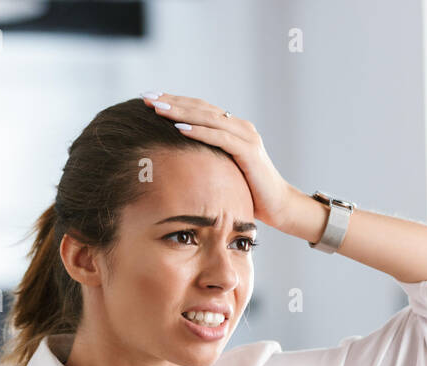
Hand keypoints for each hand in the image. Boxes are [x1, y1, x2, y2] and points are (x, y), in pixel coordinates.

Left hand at [141, 93, 296, 229]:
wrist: (279, 206)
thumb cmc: (248, 193)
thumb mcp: (222, 171)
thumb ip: (206, 160)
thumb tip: (177, 162)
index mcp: (231, 129)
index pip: (198, 109)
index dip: (175, 102)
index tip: (150, 99)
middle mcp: (239, 127)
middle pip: (200, 107)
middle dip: (172, 101)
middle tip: (147, 97)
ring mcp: (245, 136)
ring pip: (208, 118)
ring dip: (181, 112)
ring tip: (158, 108)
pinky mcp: (249, 151)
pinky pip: (219, 138)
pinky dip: (198, 132)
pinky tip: (179, 128)